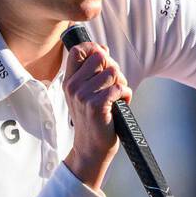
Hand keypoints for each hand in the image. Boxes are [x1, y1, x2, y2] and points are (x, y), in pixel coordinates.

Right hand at [65, 41, 131, 162]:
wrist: (91, 148)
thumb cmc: (93, 120)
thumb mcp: (85, 94)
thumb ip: (91, 72)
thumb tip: (103, 48)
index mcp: (69, 81)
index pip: (78, 50)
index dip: (94, 48)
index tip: (103, 57)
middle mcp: (73, 87)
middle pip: (101, 57)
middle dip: (113, 68)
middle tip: (114, 84)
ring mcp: (83, 96)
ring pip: (113, 72)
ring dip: (121, 83)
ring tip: (117, 97)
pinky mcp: (96, 105)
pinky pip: (119, 88)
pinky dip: (126, 94)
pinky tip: (121, 104)